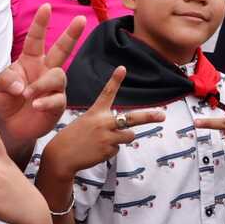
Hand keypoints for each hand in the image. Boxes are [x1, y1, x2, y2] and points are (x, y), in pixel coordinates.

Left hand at [0, 4, 84, 140]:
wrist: (9, 125)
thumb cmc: (6, 100)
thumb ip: (6, 81)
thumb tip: (22, 85)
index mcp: (30, 60)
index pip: (36, 39)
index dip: (41, 23)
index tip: (46, 6)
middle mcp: (45, 70)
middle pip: (62, 49)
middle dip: (71, 34)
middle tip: (80, 19)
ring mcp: (53, 87)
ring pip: (58, 76)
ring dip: (42, 84)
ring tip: (27, 95)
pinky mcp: (57, 104)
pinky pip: (57, 99)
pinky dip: (45, 101)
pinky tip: (35, 105)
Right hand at [43, 67, 165, 180]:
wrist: (62, 155)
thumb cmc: (74, 137)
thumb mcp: (86, 122)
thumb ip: (106, 123)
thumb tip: (128, 132)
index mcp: (95, 112)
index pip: (107, 92)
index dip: (115, 80)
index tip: (122, 68)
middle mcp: (103, 122)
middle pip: (131, 118)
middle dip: (149, 116)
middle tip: (162, 116)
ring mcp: (107, 137)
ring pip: (129, 136)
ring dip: (122, 138)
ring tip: (103, 141)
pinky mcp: (108, 150)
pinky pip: (117, 148)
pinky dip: (110, 150)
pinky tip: (96, 150)